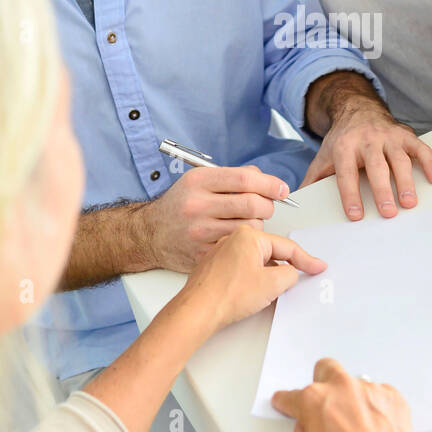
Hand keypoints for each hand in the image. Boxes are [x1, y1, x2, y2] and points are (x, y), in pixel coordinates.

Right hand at [144, 165, 291, 272]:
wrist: (150, 235)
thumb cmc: (180, 205)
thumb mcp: (199, 181)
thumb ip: (232, 177)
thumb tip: (266, 180)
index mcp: (198, 182)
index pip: (245, 179)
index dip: (270, 184)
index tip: (281, 189)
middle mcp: (197, 205)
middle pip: (252, 204)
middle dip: (268, 206)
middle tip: (266, 207)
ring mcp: (200, 231)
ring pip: (250, 227)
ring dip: (258, 225)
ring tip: (247, 222)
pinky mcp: (203, 254)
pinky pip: (240, 248)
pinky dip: (246, 243)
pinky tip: (239, 239)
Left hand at [168, 226, 325, 337]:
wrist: (197, 311)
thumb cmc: (226, 295)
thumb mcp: (272, 284)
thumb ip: (290, 274)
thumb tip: (290, 273)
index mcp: (249, 236)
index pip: (286, 246)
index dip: (306, 260)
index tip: (317, 267)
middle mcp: (234, 239)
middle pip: (271, 253)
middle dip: (283, 269)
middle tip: (294, 283)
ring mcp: (222, 252)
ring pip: (256, 262)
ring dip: (266, 276)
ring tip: (265, 294)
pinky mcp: (215, 266)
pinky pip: (242, 268)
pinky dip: (251, 279)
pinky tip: (250, 294)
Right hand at [272, 358, 424, 431]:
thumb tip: (307, 425)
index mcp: (314, 400)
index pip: (290, 395)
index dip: (287, 403)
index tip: (286, 404)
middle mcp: (341, 387)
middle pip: (325, 370)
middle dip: (321, 384)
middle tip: (326, 406)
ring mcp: (368, 389)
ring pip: (354, 384)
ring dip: (352, 400)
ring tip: (358, 430)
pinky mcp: (391, 396)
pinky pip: (377, 395)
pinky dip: (374, 408)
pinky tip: (375, 430)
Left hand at [301, 97, 431, 219]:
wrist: (356, 108)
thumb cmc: (341, 139)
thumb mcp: (324, 155)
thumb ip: (313, 178)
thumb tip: (295, 201)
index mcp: (344, 147)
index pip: (346, 173)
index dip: (350, 194)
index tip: (356, 215)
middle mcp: (367, 140)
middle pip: (376, 166)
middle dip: (382, 189)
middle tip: (388, 212)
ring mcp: (388, 136)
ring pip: (399, 159)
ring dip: (406, 181)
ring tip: (410, 202)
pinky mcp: (405, 134)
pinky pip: (420, 148)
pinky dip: (430, 163)